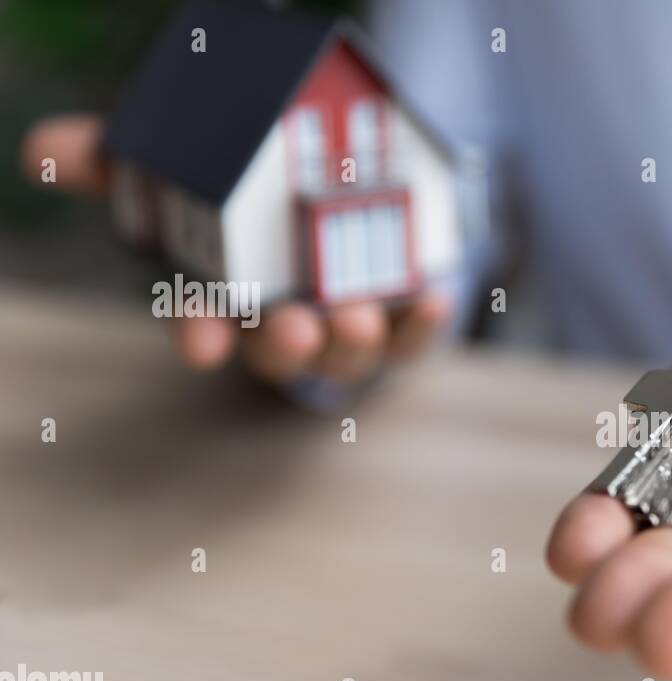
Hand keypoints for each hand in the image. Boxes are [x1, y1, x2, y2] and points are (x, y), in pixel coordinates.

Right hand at [20, 114, 450, 383]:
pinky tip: (435, 299)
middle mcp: (285, 322)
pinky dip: (424, 324)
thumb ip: (127, 162)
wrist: (340, 205)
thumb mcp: (189, 174)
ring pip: (347, 350)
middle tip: (295, 327)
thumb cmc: (252, 206)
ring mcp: (344, 326)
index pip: (202, 324)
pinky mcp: (400, 322)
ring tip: (359, 313)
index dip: (198, 332)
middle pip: (280, 348)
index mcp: (229, 297)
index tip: (199, 343)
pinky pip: (413, 337)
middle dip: (287, 343)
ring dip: (354, 337)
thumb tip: (46, 147)